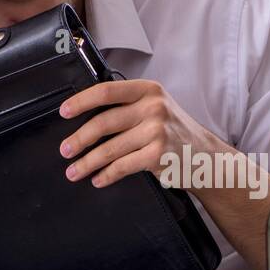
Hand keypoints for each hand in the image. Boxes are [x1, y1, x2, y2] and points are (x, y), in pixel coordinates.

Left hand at [58, 79, 214, 187]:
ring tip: (73, 171)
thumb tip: (86, 115)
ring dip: (87, 162)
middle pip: (104, 122)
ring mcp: (156, 132)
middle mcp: (153, 108)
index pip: (107, 91)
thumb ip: (129, 105)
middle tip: (65, 150)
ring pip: (109, 149)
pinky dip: (106, 175)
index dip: (81, 101)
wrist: (206, 156)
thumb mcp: (157, 107)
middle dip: (79, 139)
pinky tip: (97, 179)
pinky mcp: (157, 156)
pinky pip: (122, 167)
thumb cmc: (175, 131)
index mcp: (148, 90)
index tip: (64, 112)